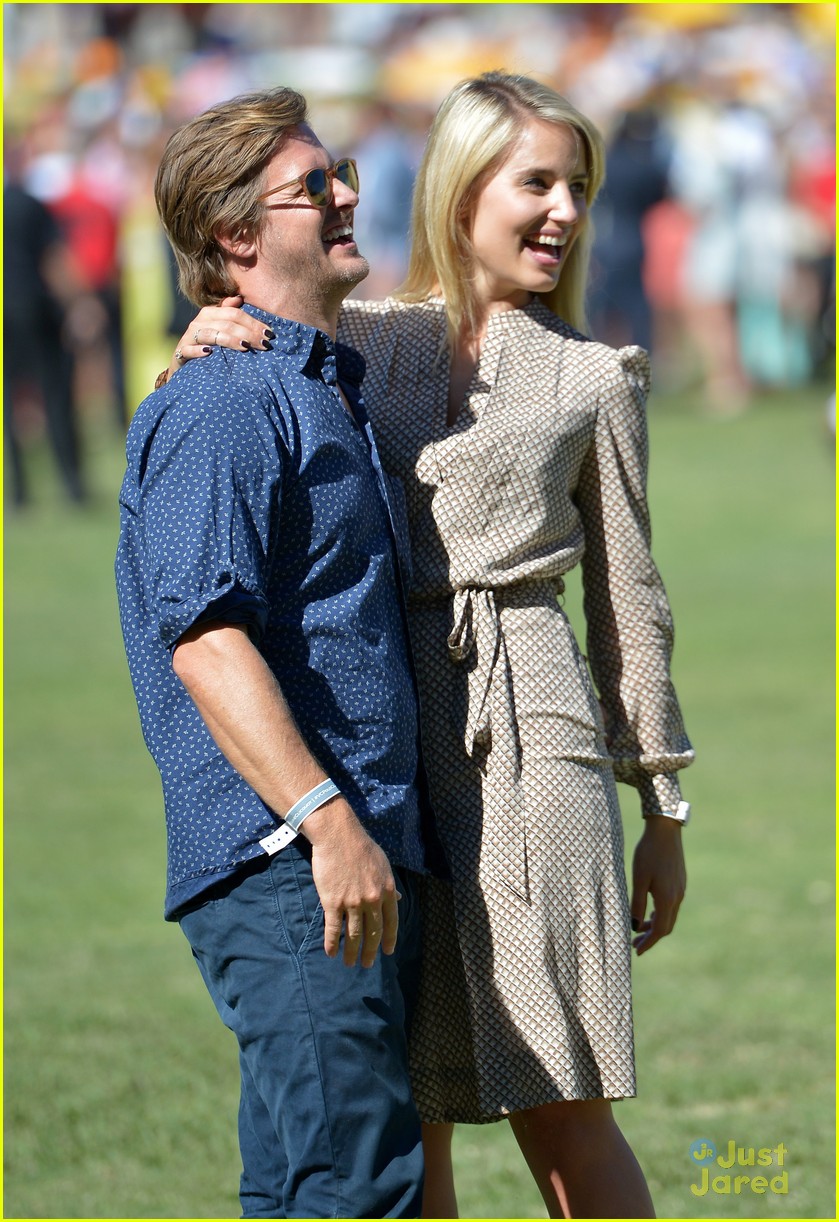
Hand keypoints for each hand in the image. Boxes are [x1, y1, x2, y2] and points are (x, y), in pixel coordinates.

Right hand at [167, 295, 271, 377]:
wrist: (183, 362)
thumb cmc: (206, 344)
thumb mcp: (218, 327)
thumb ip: (229, 313)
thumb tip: (239, 298)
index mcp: (210, 314)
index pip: (234, 314)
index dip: (253, 323)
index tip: (269, 333)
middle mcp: (199, 323)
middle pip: (226, 324)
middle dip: (248, 333)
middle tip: (264, 344)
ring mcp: (189, 337)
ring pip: (210, 335)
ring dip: (229, 340)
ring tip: (245, 347)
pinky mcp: (181, 352)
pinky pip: (188, 350)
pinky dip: (198, 351)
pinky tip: (209, 353)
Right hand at [304, 799, 399, 968]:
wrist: (338, 836)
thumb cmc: (361, 847)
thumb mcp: (383, 864)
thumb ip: (389, 884)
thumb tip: (397, 897)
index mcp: (386, 890)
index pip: (391, 922)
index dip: (389, 939)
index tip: (387, 952)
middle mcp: (372, 900)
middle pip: (373, 932)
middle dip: (370, 951)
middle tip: (367, 964)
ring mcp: (352, 903)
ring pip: (354, 935)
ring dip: (352, 952)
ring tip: (350, 964)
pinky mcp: (333, 902)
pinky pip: (334, 928)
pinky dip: (332, 943)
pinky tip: (331, 953)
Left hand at [630, 816, 685, 954]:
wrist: (665, 831)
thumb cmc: (648, 853)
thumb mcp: (638, 879)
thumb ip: (636, 904)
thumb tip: (635, 926)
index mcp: (667, 899)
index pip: (660, 930)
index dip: (648, 943)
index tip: (636, 952)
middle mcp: (678, 897)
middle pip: (666, 926)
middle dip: (651, 937)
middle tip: (634, 944)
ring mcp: (681, 889)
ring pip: (669, 916)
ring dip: (655, 926)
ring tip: (639, 929)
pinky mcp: (680, 882)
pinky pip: (671, 906)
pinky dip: (660, 914)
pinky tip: (649, 912)